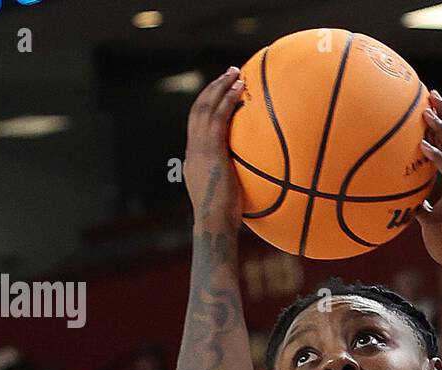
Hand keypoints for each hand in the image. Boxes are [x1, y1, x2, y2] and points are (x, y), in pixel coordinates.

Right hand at [185, 67, 244, 229]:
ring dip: (220, 87)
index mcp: (194, 160)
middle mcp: (193, 150)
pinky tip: (239, 89)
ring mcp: (199, 148)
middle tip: (229, 73)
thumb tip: (248, 184)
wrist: (214, 224)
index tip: (220, 94)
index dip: (208, 106)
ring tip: (235, 73)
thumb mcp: (226, 195)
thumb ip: (232, 182)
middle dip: (213, 89)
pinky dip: (227, 99)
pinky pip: (218, 117)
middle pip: (198, 110)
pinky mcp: (210, 149)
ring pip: (206, 108)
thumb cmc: (223, 219)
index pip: (197, 125)